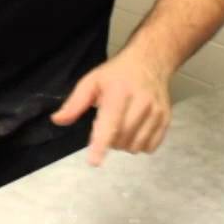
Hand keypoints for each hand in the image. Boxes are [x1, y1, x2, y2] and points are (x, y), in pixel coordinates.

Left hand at [50, 54, 171, 165]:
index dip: (101, 144)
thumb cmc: (117, 74)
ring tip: (121, 124)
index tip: (94, 161)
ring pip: (135, 147)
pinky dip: (138, 144)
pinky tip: (134, 129)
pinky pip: (149, 147)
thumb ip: (75, 103)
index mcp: (119, 92)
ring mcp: (156, 112)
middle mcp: (141, 103)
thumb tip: (57, 120)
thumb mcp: (91, 81)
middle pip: (121, 139)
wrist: (150, 62)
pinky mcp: (166, 120)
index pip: (110, 123)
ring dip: (123, 144)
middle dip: (109, 139)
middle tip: (107, 122)